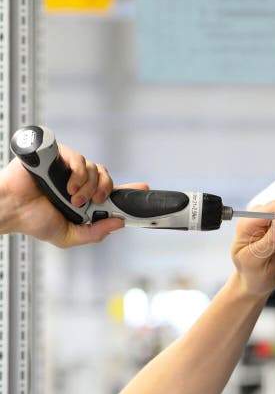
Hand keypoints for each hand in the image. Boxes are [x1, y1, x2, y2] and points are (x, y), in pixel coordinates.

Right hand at [0, 145, 148, 247]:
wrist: (10, 209)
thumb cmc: (33, 221)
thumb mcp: (69, 236)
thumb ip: (94, 233)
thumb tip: (118, 223)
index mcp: (83, 199)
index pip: (111, 192)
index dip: (129, 189)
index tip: (143, 188)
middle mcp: (78, 182)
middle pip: (107, 177)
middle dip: (106, 190)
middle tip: (95, 200)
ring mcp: (68, 169)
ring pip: (96, 168)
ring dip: (89, 185)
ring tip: (74, 197)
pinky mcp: (57, 157)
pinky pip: (79, 159)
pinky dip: (79, 174)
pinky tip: (69, 186)